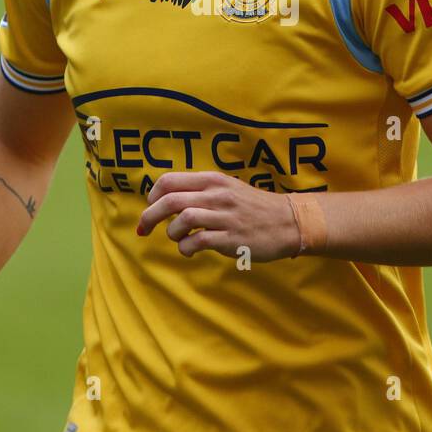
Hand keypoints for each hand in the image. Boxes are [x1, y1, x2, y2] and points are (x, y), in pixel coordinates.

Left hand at [137, 170, 300, 262]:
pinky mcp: (231, 238)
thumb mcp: (227, 189)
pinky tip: (190, 251)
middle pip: (170, 201)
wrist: (288, 221)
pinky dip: (186, 248)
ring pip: (183, 221)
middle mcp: (217, 195)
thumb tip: (167, 200)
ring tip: (179, 239)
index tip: (150, 207)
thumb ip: (200, 191)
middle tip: (143, 229)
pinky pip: (197, 242)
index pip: (169, 180)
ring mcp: (225, 217)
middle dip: (149, 217)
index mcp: (213, 180)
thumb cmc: (253, 207)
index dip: (152, 196)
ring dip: (172, 233)